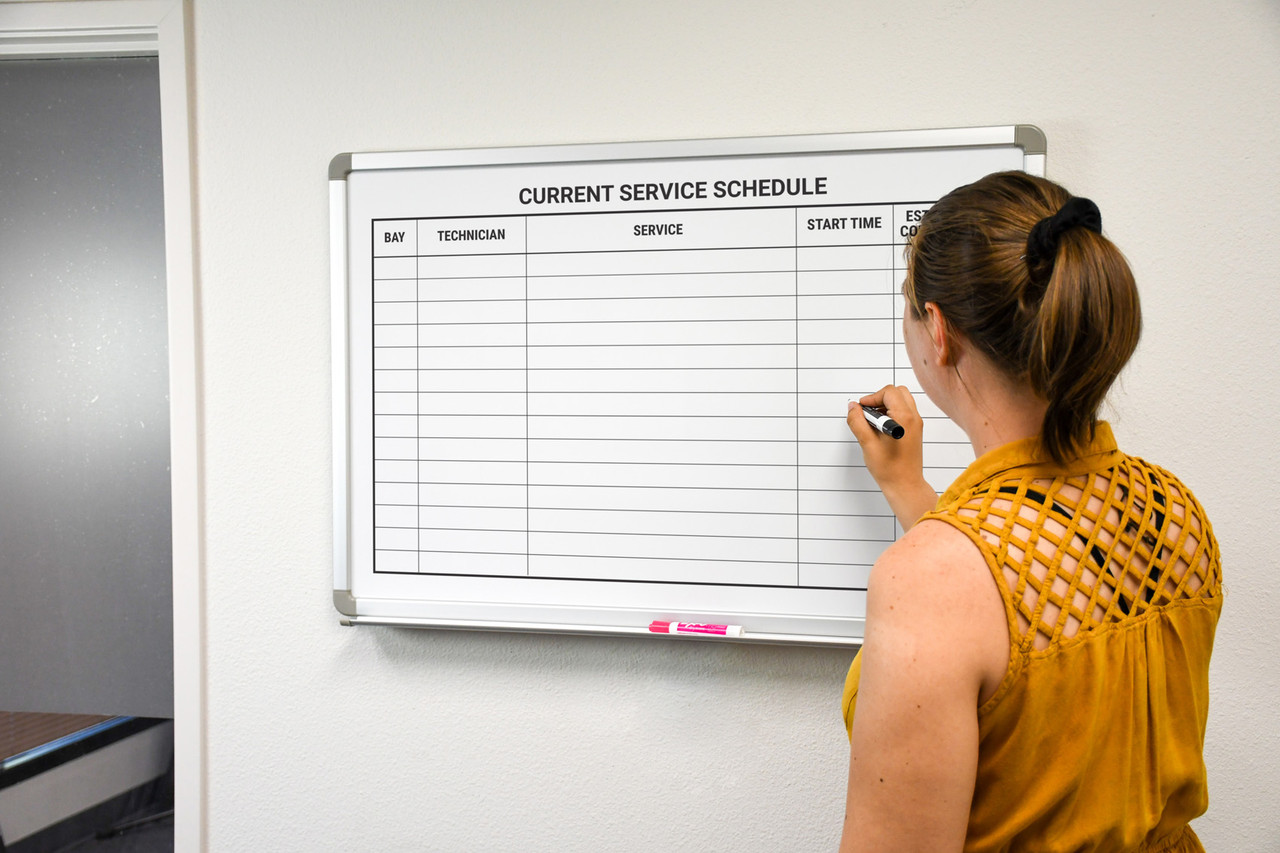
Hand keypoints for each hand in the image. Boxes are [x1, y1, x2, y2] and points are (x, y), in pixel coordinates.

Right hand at [847, 386, 936, 527]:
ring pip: (901, 401)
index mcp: (904, 418)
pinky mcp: (914, 430)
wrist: (904, 485)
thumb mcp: (867, 443)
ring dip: (885, 406)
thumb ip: (857, 421)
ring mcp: (916, 424)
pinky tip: (880, 429)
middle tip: (868, 412)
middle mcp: (913, 418)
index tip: (862, 409)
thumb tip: (853, 408)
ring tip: (873, 423)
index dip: (872, 397)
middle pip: (898, 392)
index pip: (889, 392)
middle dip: (880, 398)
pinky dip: (891, 413)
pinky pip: (904, 412)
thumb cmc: (890, 469)